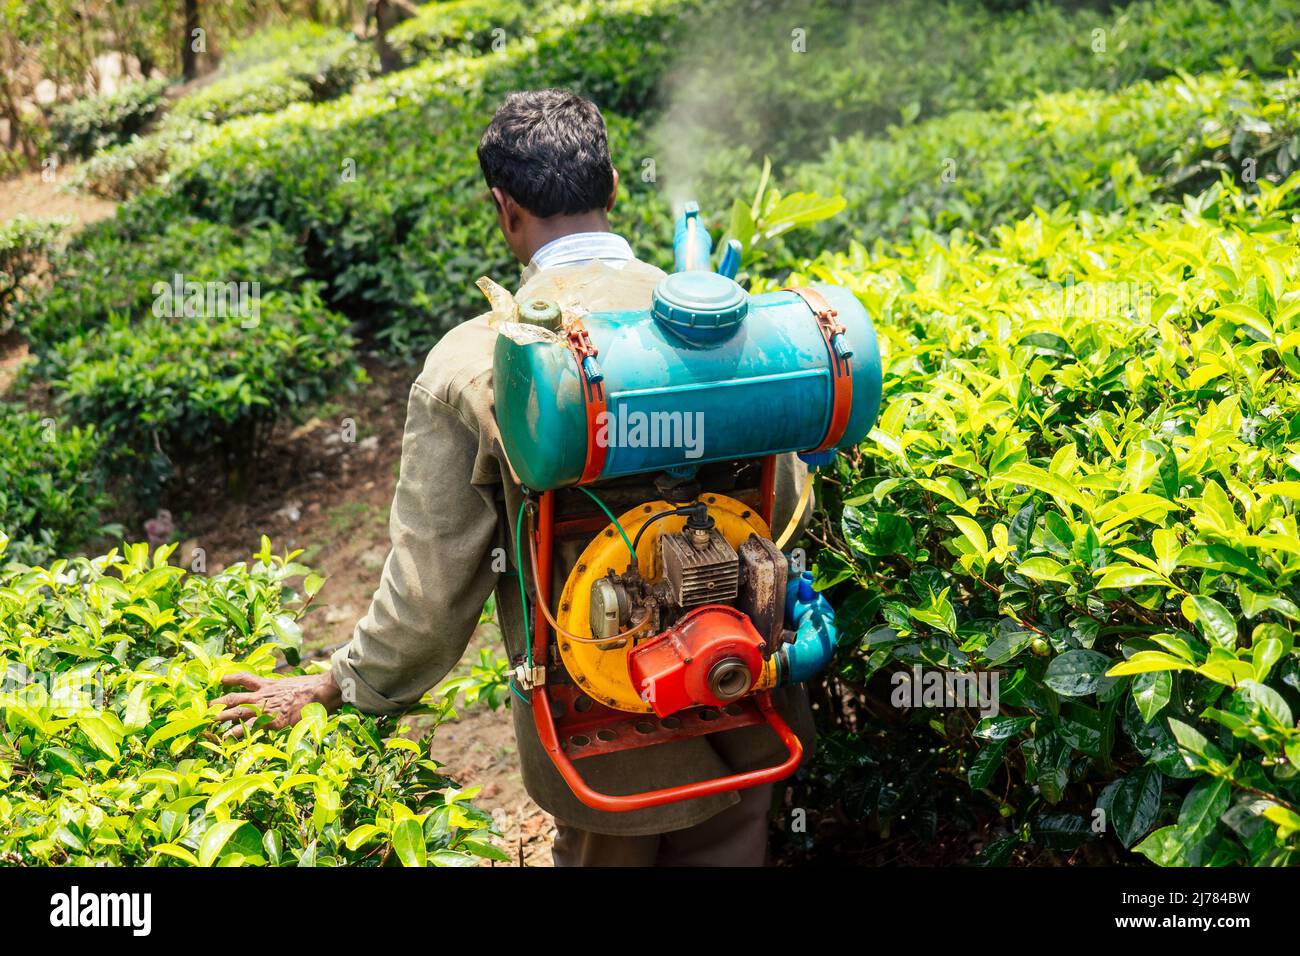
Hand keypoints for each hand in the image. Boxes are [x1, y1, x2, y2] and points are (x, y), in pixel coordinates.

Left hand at [213, 671, 343, 738]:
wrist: (319, 691)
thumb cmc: (313, 687)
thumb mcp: (296, 685)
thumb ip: (288, 690)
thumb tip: (291, 692)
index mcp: (269, 684)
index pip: (245, 678)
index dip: (230, 678)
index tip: (219, 679)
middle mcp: (263, 695)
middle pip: (234, 697)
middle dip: (218, 703)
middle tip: (205, 708)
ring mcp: (265, 707)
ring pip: (236, 712)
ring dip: (221, 717)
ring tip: (208, 723)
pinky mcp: (270, 720)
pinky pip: (248, 727)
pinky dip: (236, 733)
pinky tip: (225, 739)